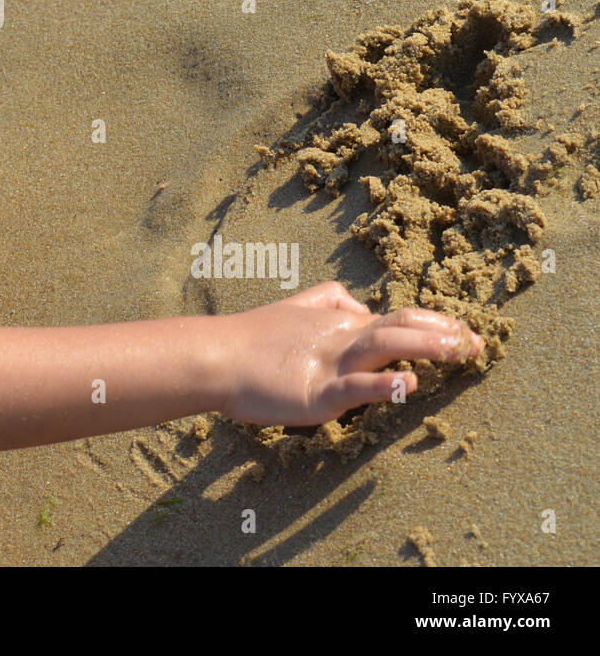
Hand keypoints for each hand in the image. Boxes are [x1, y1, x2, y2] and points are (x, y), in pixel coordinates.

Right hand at [214, 282, 483, 426]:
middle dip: (444, 334)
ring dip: (425, 347)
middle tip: (479, 342)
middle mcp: (342, 339)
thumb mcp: (294, 309)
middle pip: (401, 328)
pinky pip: (354, 387)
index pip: (399, 317)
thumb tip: (362, 306)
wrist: (216, 356)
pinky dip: (383, 385)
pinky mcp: (316, 393)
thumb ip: (328, 302)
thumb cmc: (251, 339)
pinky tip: (407, 384)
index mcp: (341, 325)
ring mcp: (330, 364)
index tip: (467, 331)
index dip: (436, 321)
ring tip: (458, 349)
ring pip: (385, 349)